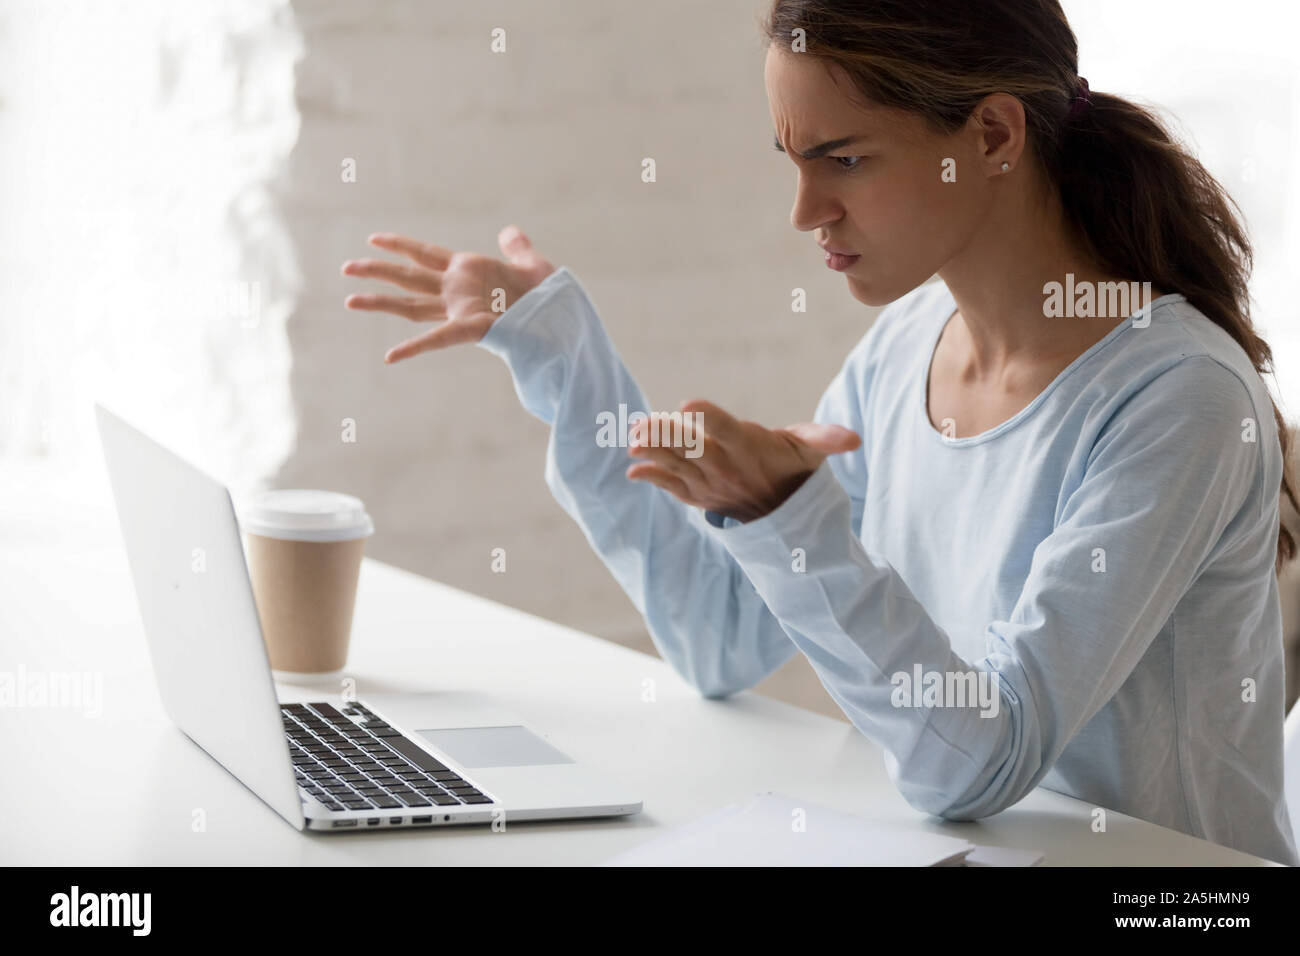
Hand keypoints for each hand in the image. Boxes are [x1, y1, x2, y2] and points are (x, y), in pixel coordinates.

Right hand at [342, 225, 554, 362]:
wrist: (567, 321)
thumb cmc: (551, 297)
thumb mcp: (533, 264)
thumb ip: (517, 247)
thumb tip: (509, 232)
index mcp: (468, 271)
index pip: (425, 255)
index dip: (400, 245)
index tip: (373, 238)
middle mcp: (458, 291)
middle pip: (408, 278)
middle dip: (378, 272)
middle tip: (346, 267)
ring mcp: (461, 309)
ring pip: (412, 305)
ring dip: (381, 302)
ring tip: (350, 300)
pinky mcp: (472, 327)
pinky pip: (439, 338)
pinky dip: (415, 348)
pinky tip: (390, 357)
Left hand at [625, 399, 860, 521]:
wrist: (784, 518)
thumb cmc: (793, 469)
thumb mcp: (810, 450)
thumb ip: (826, 439)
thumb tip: (856, 440)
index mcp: (749, 447)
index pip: (725, 429)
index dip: (706, 416)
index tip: (688, 405)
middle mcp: (726, 468)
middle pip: (690, 446)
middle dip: (664, 433)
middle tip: (642, 424)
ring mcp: (710, 485)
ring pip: (676, 465)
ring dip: (652, 453)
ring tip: (632, 440)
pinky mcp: (699, 497)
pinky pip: (672, 488)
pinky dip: (653, 478)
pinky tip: (634, 470)